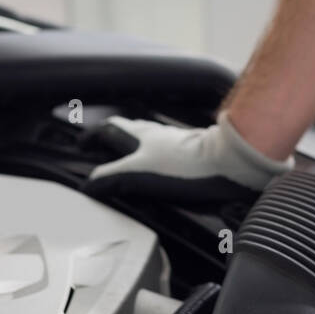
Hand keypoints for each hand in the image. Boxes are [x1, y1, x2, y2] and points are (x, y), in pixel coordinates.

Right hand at [84, 109, 292, 202]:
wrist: (232, 166)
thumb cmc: (188, 167)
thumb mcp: (139, 173)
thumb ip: (111, 178)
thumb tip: (88, 184)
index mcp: (143, 137)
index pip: (111, 129)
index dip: (93, 136)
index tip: (81, 143)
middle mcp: (161, 136)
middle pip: (132, 131)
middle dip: (115, 138)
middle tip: (103, 147)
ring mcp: (180, 145)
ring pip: (153, 142)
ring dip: (138, 149)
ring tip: (131, 159)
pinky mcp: (197, 157)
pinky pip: (171, 155)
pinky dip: (159, 160)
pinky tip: (166, 172)